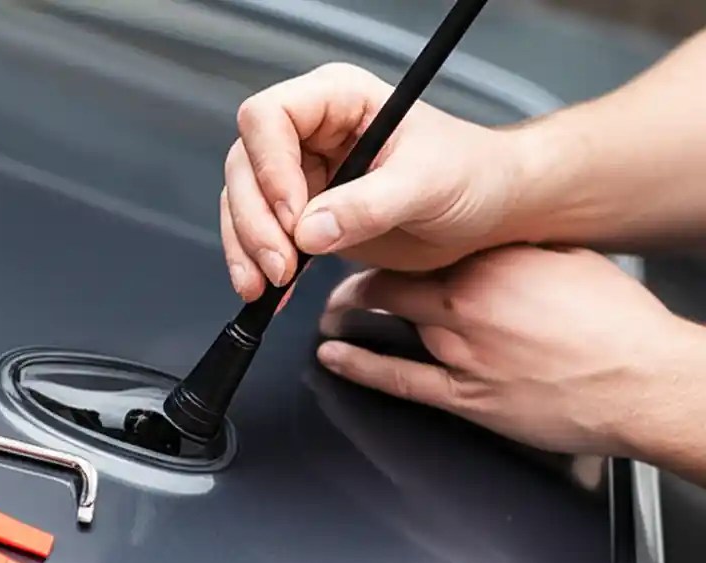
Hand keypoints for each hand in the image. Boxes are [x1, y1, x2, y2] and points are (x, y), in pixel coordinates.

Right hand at [222, 63, 527, 300]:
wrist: (490, 212)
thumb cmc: (474, 176)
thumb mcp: (428, 185)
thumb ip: (368, 205)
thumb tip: (308, 232)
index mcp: (338, 100)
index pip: (269, 117)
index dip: (270, 167)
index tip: (294, 217)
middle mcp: (310, 132)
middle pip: (245, 164)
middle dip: (254, 220)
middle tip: (280, 266)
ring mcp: (301, 173)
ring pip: (242, 203)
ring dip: (247, 247)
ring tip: (268, 285)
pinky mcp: (302, 214)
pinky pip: (259, 234)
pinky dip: (256, 263)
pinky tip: (269, 292)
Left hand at [315, 244, 704, 457]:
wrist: (642, 381)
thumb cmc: (617, 325)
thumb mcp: (567, 262)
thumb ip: (517, 252)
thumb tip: (488, 243)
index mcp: (492, 262)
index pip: (420, 244)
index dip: (391, 244)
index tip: (375, 242)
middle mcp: (468, 302)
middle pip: (390, 281)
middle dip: (358, 279)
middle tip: (339, 278)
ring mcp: (461, 351)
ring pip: (388, 324)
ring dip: (350, 317)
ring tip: (331, 313)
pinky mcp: (464, 395)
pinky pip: (396, 378)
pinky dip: (357, 365)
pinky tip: (333, 356)